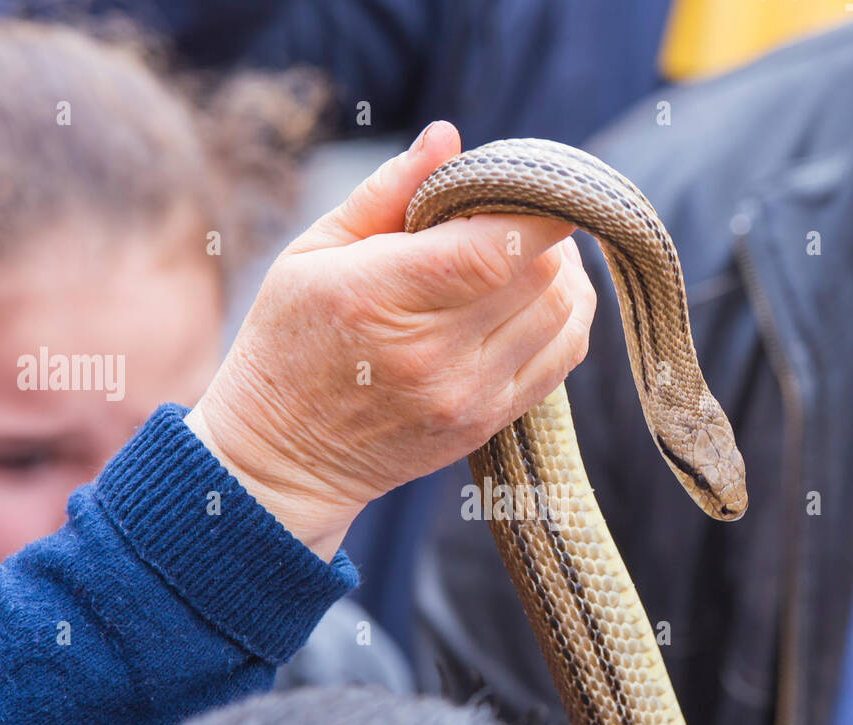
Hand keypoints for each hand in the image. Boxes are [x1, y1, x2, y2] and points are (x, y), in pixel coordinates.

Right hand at [186, 120, 595, 559]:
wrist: (285, 458)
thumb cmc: (289, 343)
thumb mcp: (313, 255)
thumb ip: (385, 193)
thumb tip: (448, 137)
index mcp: (380, 297)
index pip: (493, 248)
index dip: (537, 209)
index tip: (542, 183)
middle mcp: (432, 354)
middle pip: (540, 276)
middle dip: (547, 234)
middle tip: (524, 216)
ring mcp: (465, 395)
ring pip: (562, 316)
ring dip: (564, 274)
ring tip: (535, 254)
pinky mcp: (485, 423)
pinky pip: (561, 360)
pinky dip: (567, 319)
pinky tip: (542, 299)